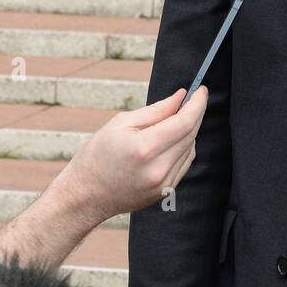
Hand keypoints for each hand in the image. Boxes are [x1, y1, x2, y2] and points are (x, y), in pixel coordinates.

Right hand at [62, 87, 207, 226]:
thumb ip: (156, 110)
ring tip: (174, 121)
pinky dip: (183, 148)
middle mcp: (158, 169)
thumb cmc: (97, 155)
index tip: (201, 90)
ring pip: (190, 149)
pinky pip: (184, 163)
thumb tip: (181, 97)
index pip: (185, 122)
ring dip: (189, 131)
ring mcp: (164, 184)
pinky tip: (171, 141)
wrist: (85, 196)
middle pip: (191, 134)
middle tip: (193, 99)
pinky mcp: (165, 192)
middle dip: (195, 114)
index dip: (198, 104)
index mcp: (145, 148)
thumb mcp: (120, 123)